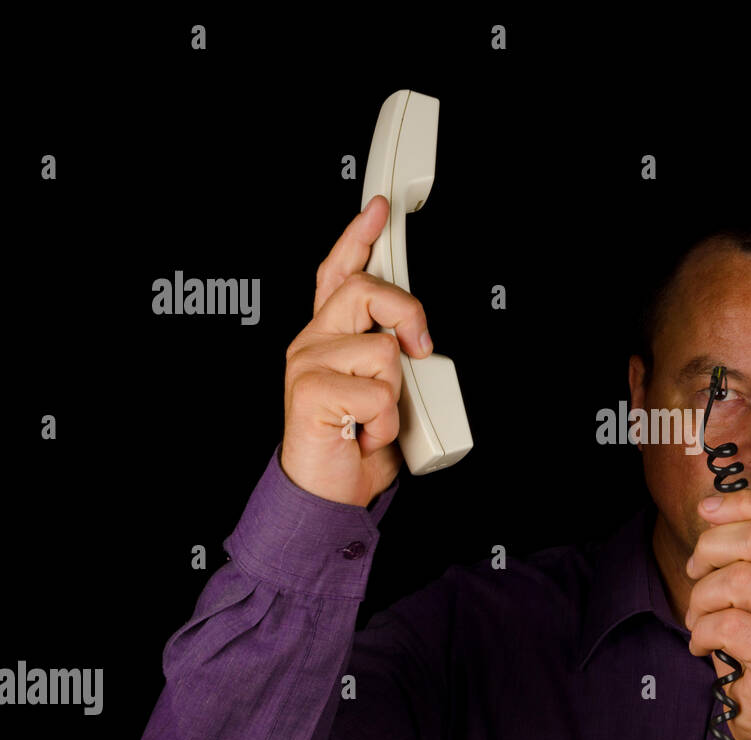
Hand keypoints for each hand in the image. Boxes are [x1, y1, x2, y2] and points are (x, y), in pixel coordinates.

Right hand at [281, 195, 434, 506]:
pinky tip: (366, 434)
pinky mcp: (309, 391)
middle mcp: (313, 343)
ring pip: (381, 349)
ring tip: (375, 418)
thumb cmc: (353, 446)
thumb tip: (420, 342)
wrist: (327, 495)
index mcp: (329, 337)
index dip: (357, 238)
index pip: (339, 273)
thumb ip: (393, 356)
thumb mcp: (384, 391)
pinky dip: (385, 421)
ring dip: (394, 394)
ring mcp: (307, 364)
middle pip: (364, 290)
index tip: (377, 211)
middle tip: (420, 348)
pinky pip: (377, 391)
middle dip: (407, 313)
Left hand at [684, 489, 750, 739]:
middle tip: (694, 574)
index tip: (706, 510)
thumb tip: (711, 510)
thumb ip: (744, 556)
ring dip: (701, 598)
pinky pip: (727, 625)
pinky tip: (703, 646)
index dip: (742, 502)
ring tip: (698, 620)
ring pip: (737, 580)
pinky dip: (701, 633)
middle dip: (709, 550)